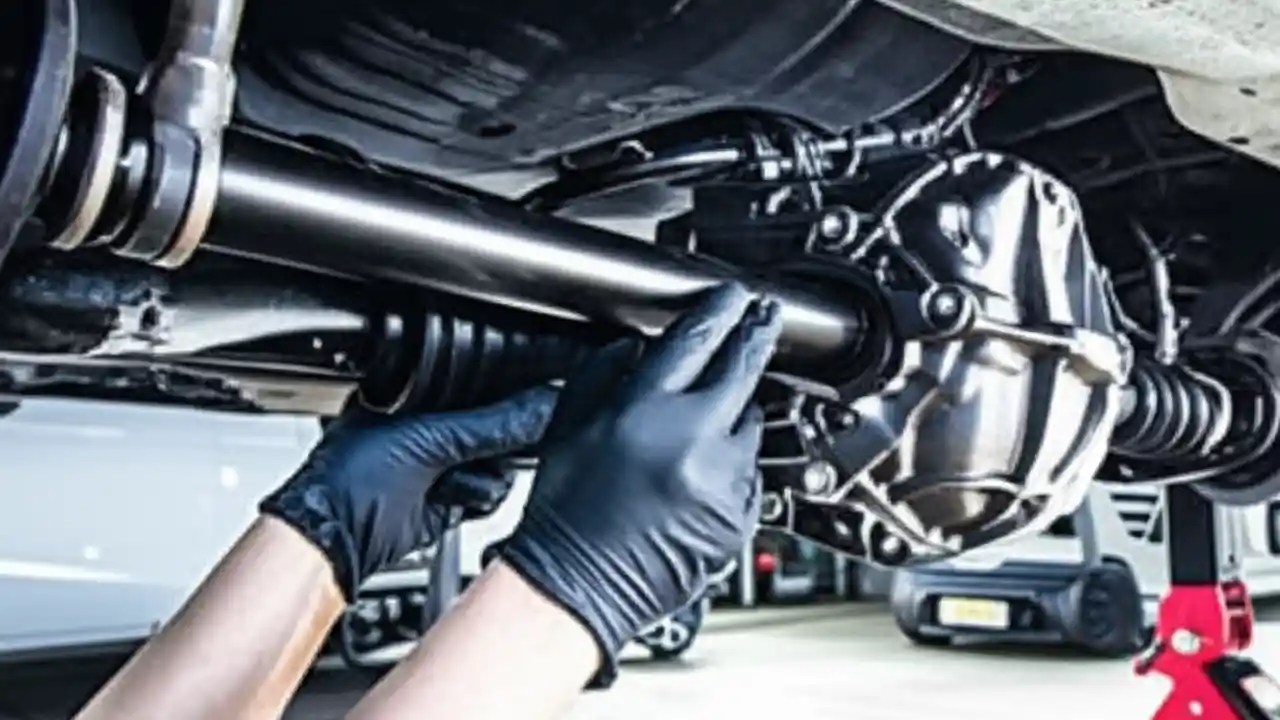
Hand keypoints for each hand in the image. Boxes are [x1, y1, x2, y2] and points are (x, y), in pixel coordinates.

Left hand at [261, 387, 556, 601]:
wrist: (335, 539)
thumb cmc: (351, 478)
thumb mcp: (431, 440)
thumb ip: (492, 426)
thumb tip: (539, 408)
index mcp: (418, 396)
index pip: (480, 387)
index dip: (506, 394)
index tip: (532, 402)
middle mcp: (432, 429)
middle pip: (497, 428)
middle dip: (493, 444)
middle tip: (472, 452)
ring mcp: (442, 467)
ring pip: (500, 465)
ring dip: (480, 477)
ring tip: (445, 480)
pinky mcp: (451, 500)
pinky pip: (490, 495)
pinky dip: (477, 500)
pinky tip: (450, 499)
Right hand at [496, 283, 781, 685]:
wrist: (578, 586)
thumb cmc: (566, 512)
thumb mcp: (568, 425)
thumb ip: (603, 373)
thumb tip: (637, 344)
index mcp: (644, 409)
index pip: (697, 339)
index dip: (721, 310)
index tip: (735, 297)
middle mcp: (691, 439)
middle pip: (742, 368)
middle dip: (756, 336)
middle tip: (763, 318)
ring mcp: (722, 479)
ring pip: (751, 422)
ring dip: (734, 415)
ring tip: (694, 436)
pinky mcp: (740, 514)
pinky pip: (751, 471)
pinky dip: (732, 464)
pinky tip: (697, 478)